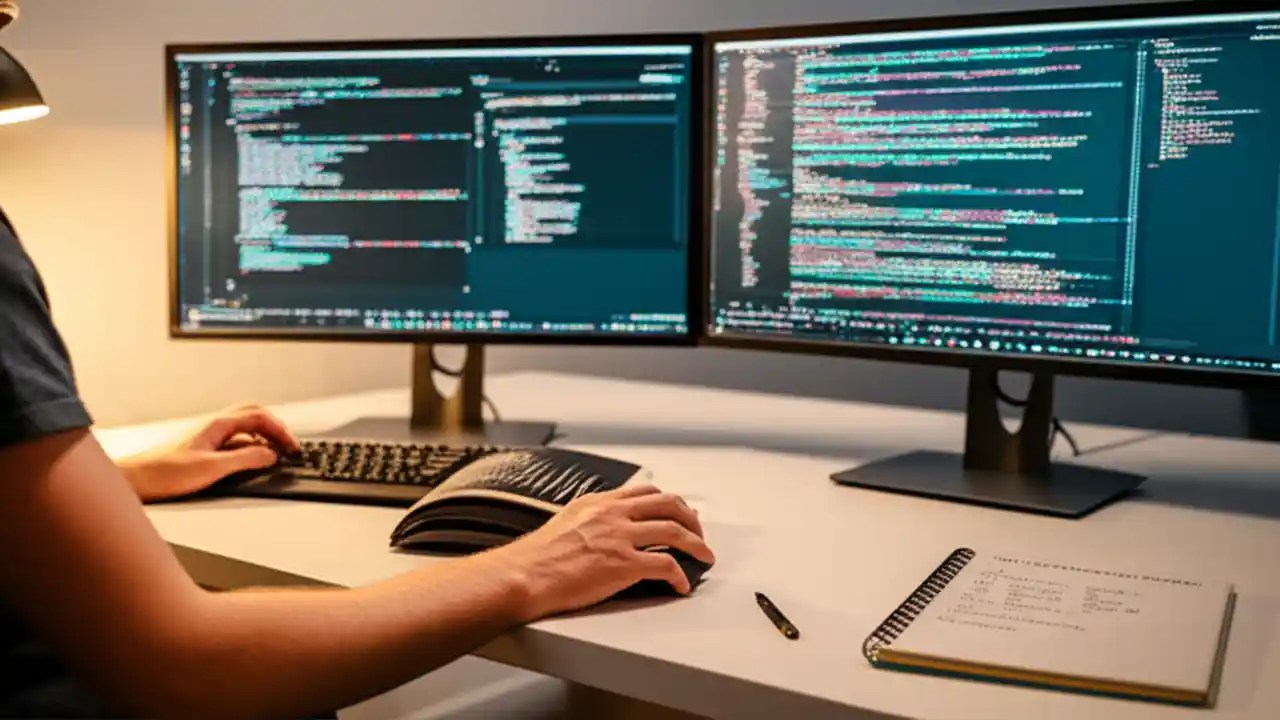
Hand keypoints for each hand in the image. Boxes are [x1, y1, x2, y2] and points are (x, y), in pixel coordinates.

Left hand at [119, 405, 300, 502]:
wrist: (137, 480)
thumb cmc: (165, 472)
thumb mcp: (211, 467)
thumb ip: (244, 459)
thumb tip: (270, 454)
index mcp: (218, 425)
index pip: (259, 417)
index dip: (280, 430)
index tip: (292, 446)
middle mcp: (214, 426)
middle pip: (254, 416)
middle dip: (275, 427)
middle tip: (288, 444)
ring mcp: (209, 436)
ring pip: (245, 427)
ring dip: (264, 436)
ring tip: (275, 451)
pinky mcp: (204, 448)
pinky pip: (235, 440)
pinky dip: (251, 446)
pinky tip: (252, 459)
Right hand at [489, 484, 715, 621]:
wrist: (523, 574)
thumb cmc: (536, 557)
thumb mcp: (566, 522)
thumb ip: (590, 520)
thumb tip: (602, 530)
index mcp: (599, 503)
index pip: (645, 492)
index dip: (670, 502)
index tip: (681, 512)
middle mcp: (613, 514)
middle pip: (668, 505)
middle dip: (691, 519)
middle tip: (700, 534)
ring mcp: (619, 537)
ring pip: (674, 531)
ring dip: (697, 545)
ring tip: (705, 557)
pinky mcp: (622, 564)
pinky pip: (665, 565)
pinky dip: (680, 575)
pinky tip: (681, 585)